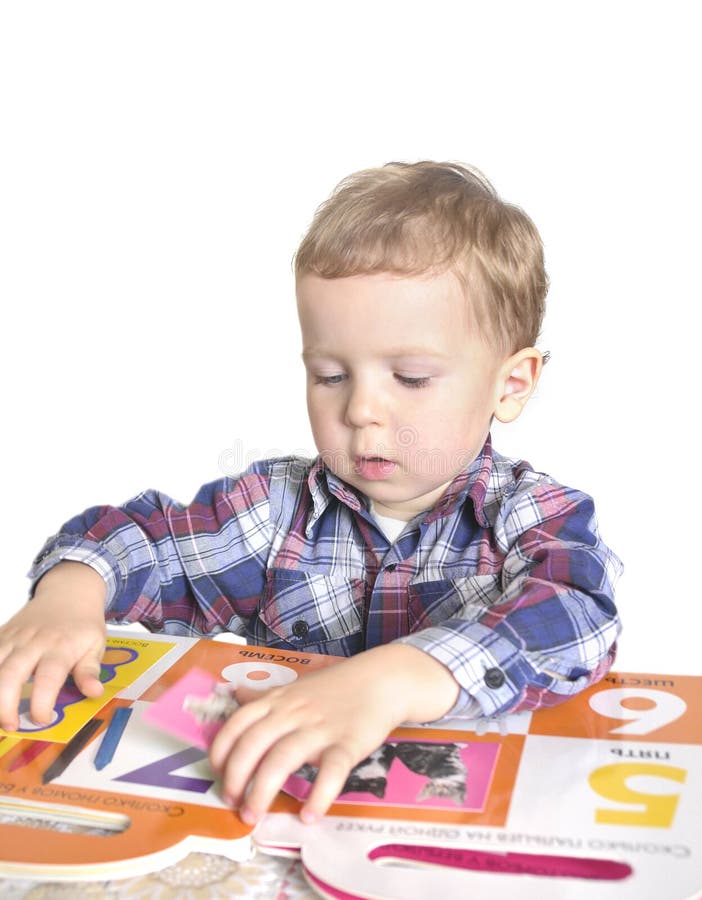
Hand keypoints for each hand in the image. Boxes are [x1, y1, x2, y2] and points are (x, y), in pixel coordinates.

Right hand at [0, 562, 106, 730]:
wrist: (69, 590)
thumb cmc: (83, 622)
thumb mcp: (95, 644)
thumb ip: (90, 670)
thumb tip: (94, 692)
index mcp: (60, 646)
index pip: (48, 677)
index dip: (42, 702)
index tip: (42, 719)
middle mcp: (33, 642)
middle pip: (12, 674)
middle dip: (6, 704)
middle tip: (11, 725)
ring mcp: (14, 637)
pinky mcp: (2, 634)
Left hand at [209, 643, 458, 824]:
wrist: (382, 679)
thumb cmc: (336, 685)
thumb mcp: (295, 686)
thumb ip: (265, 696)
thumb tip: (235, 695)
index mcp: (278, 700)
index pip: (238, 723)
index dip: (222, 751)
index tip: (217, 774)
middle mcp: (293, 713)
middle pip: (254, 744)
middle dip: (236, 778)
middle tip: (232, 804)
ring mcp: (320, 728)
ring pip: (282, 759)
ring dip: (262, 791)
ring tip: (253, 817)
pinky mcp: (347, 743)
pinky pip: (330, 771)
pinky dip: (318, 795)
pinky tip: (309, 817)